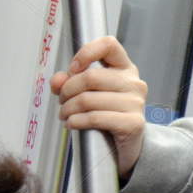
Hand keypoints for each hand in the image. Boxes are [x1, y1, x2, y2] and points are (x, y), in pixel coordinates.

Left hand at [50, 36, 147, 178]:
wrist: (125, 147)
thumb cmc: (105, 116)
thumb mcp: (86, 95)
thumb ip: (68, 83)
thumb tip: (56, 80)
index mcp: (124, 68)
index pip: (108, 45)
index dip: (86, 53)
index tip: (73, 69)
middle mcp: (133, 82)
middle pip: (90, 77)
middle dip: (67, 90)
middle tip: (62, 102)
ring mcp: (135, 103)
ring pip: (88, 99)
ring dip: (67, 109)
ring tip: (65, 115)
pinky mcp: (133, 123)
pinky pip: (95, 118)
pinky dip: (76, 121)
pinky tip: (72, 124)